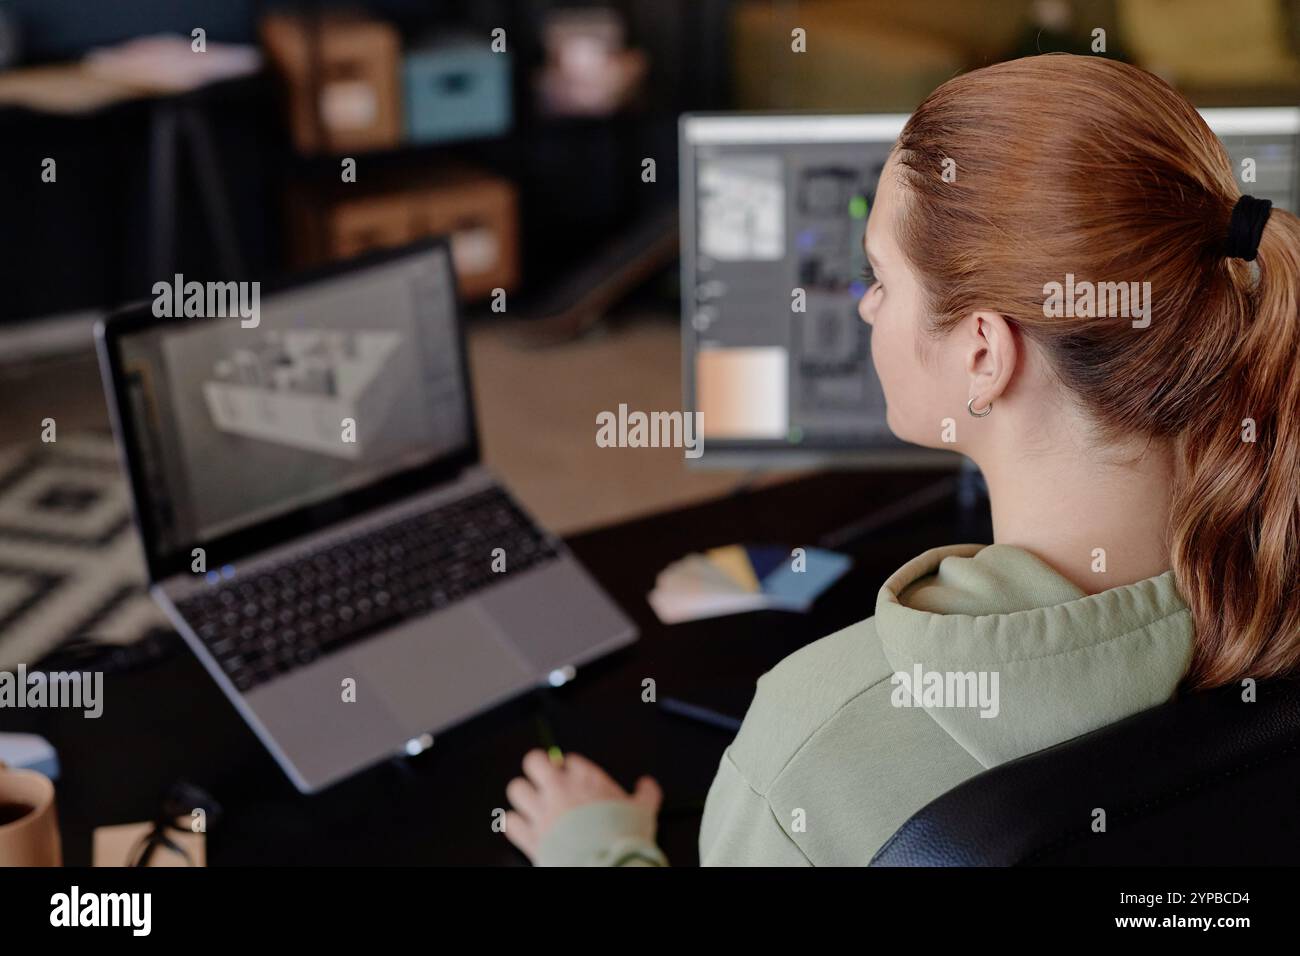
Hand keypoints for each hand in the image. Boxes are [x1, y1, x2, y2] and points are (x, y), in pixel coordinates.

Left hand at [503, 749, 661, 862]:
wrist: (608, 865)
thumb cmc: (624, 838)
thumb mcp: (643, 812)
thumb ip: (645, 795)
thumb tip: (648, 785)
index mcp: (586, 779)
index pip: (570, 760)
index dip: (571, 769)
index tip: (574, 778)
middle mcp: (560, 789)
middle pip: (534, 761)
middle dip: (538, 768)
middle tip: (544, 779)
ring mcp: (542, 811)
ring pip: (516, 788)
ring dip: (523, 795)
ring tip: (531, 802)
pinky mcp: (529, 835)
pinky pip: (510, 821)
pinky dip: (515, 824)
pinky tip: (524, 827)